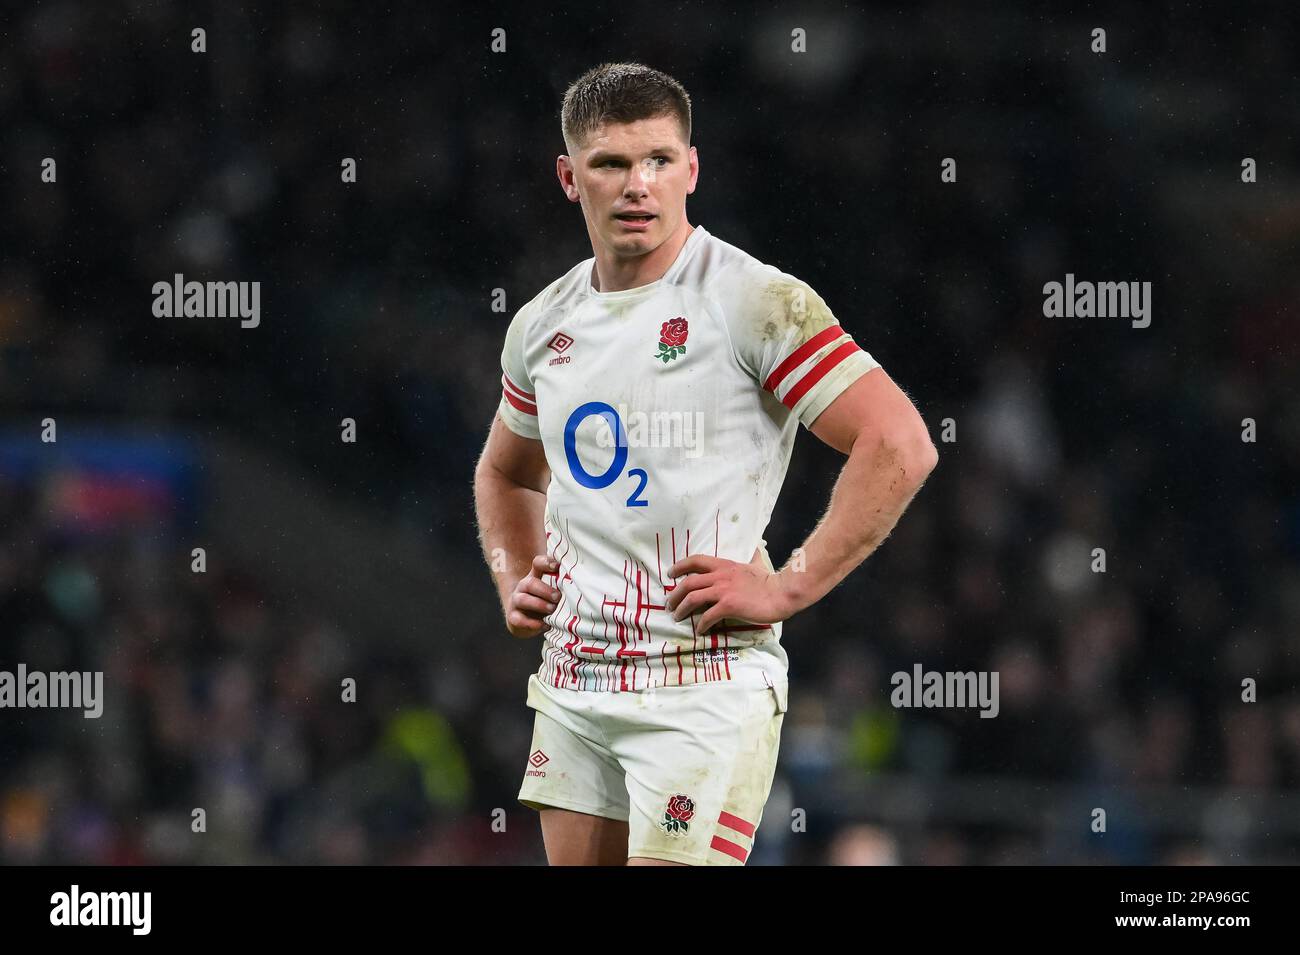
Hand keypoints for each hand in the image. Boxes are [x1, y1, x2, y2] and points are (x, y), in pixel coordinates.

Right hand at [505, 554, 561, 637]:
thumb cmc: (545, 601)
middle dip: (545, 590)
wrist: (524, 619)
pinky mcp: (513, 617)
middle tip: (558, 597)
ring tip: (551, 609)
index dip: (546, 563)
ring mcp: (517, 601)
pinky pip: (518, 619)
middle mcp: (524, 587)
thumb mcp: (553, 590)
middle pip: (530, 583)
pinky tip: (544, 625)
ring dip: (538, 604)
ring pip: (522, 600)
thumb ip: (563, 585)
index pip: (538, 564)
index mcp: (535, 576)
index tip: (557, 566)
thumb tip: (584, 584)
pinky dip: (531, 624)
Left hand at [665, 548, 796, 634]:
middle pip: (688, 582)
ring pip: (692, 598)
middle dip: (675, 594)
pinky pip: (708, 616)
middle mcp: (720, 576)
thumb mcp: (757, 564)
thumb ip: (753, 558)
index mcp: (724, 565)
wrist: (781, 593)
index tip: (670, 574)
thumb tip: (757, 549)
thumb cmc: (770, 581)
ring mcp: (723, 591)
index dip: (680, 566)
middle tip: (670, 604)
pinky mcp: (728, 606)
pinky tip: (700, 630)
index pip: (696, 561)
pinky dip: (701, 624)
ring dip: (682, 609)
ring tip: (677, 617)